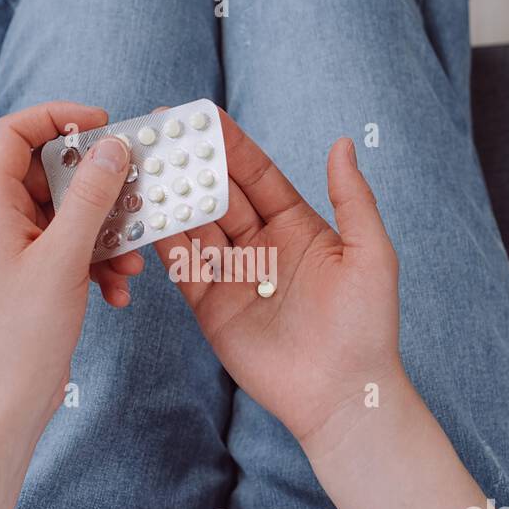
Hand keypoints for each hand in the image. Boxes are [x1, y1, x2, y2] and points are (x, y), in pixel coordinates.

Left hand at [0, 101, 143, 429]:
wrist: (11, 399)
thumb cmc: (24, 334)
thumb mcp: (65, 258)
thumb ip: (91, 198)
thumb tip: (112, 148)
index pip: (14, 132)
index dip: (57, 117)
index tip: (102, 125)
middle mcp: (2, 220)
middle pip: (52, 172)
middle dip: (98, 186)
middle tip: (133, 193)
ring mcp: (20, 247)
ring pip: (71, 213)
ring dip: (107, 231)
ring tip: (129, 261)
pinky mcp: (38, 273)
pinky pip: (75, 246)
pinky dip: (101, 262)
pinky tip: (117, 291)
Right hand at [153, 110, 404, 451]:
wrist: (341, 394)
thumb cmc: (366, 325)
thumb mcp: (369, 253)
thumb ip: (352, 198)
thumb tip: (344, 142)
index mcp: (298, 225)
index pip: (256, 175)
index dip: (229, 144)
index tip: (201, 114)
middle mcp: (261, 245)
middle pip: (218, 194)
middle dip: (189, 163)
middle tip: (156, 133)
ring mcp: (233, 275)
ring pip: (194, 225)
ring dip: (169, 196)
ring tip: (139, 165)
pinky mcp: (210, 307)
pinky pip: (180, 267)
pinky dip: (161, 241)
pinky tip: (142, 214)